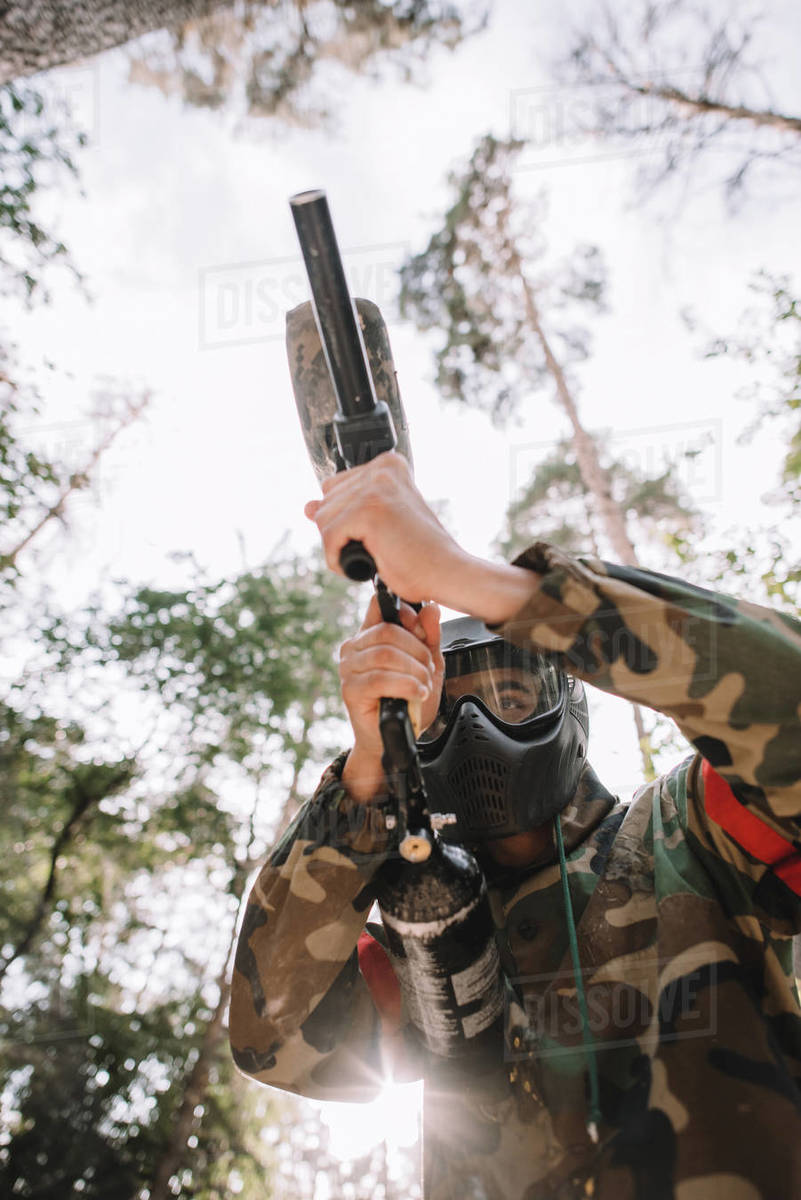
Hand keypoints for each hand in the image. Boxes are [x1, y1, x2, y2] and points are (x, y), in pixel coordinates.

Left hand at [304, 452, 466, 604]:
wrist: (448, 573)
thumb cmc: (420, 554)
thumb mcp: (376, 524)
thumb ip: (343, 510)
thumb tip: (307, 506)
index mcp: (388, 465)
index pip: (334, 488)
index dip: (346, 520)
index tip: (375, 534)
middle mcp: (382, 468)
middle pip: (325, 503)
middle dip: (342, 535)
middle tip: (379, 548)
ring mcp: (376, 487)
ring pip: (323, 520)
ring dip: (341, 549)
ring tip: (376, 555)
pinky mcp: (369, 510)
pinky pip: (329, 538)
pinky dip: (340, 560)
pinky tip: (366, 564)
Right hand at [340, 594, 443, 802]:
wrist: (395, 738)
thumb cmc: (406, 700)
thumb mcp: (427, 665)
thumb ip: (429, 636)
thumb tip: (431, 608)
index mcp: (369, 635)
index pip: (380, 607)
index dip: (405, 613)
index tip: (422, 631)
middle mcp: (353, 647)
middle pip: (388, 631)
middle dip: (417, 651)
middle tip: (428, 671)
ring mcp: (348, 668)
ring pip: (385, 654)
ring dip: (414, 670)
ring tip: (422, 686)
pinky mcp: (350, 690)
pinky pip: (380, 679)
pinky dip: (406, 685)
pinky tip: (416, 693)